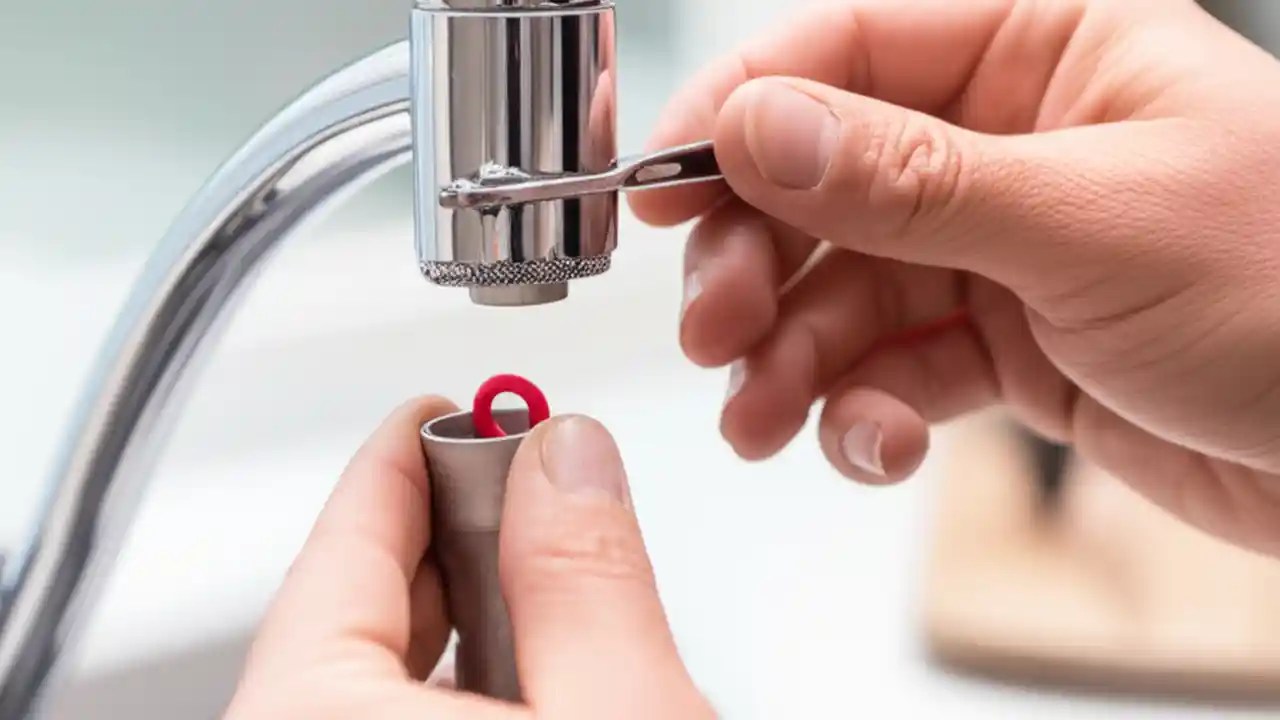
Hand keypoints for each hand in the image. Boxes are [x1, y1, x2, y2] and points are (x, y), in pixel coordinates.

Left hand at [223, 397, 713, 718]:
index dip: (403, 459)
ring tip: (535, 590)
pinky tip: (523, 690)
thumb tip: (570, 461)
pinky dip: (454, 697)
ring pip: (366, 689)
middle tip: (513, 483)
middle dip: (447, 539)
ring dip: (459, 628)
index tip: (435, 411)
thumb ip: (589, 577)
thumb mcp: (623, 717)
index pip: (339, 548)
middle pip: (349, 617)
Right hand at [631, 1, 1279, 553]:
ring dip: (789, 357)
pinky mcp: (1002, 342)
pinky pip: (891, 366)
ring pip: (841, 286)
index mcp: (1041, 48)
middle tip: (714, 330)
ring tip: (763, 418)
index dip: (738, 116)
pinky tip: (867, 443)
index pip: (843, 50)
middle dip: (755, 261)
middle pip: (818, 179)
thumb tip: (758, 128)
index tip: (659, 187)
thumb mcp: (1086, 223)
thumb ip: (906, 178)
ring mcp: (996, 245)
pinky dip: (861, 411)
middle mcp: (1005, 138)